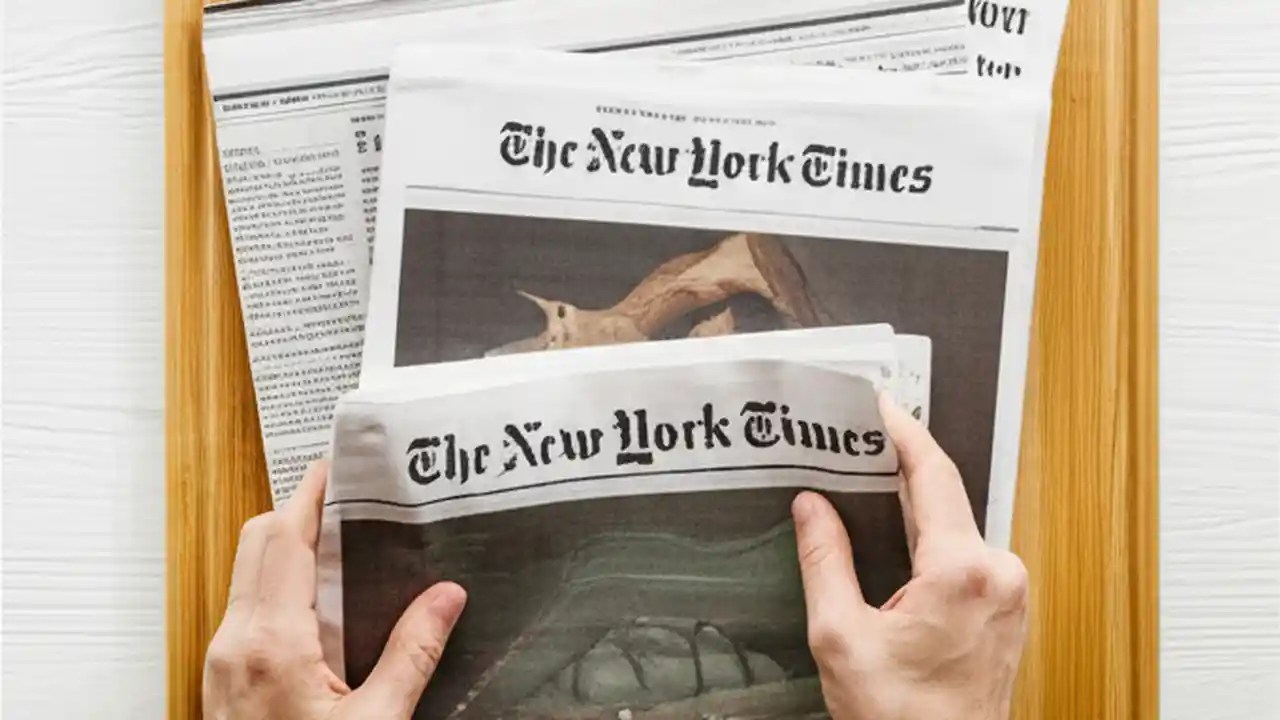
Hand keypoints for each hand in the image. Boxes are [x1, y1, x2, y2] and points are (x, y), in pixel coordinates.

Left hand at [203, 460, 467, 719]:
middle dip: (298, 511)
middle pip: (256, 542)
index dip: (310, 493)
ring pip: (246, 572)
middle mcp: (234, 644)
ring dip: (286, 546)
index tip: (337, 467)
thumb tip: (446, 597)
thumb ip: (413, 653)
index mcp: (271, 644)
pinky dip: (277, 583)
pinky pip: (245, 605)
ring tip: (340, 543)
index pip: (283, 537)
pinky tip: (319, 601)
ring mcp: (220, 662)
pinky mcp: (221, 679)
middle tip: (347, 500)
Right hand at [792, 395, 1028, 719]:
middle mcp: (999, 574)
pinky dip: (933, 537)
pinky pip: (968, 554)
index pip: (933, 474)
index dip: (903, 431)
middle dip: (901, 467)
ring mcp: (1010, 593)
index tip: (881, 404)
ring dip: (916, 506)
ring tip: (869, 485)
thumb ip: (824, 561)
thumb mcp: (840, 636)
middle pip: (945, 497)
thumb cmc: (899, 719)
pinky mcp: (1008, 610)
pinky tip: (900, 535)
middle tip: (858, 441)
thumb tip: (812, 508)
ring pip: (957, 526)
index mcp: (961, 572)